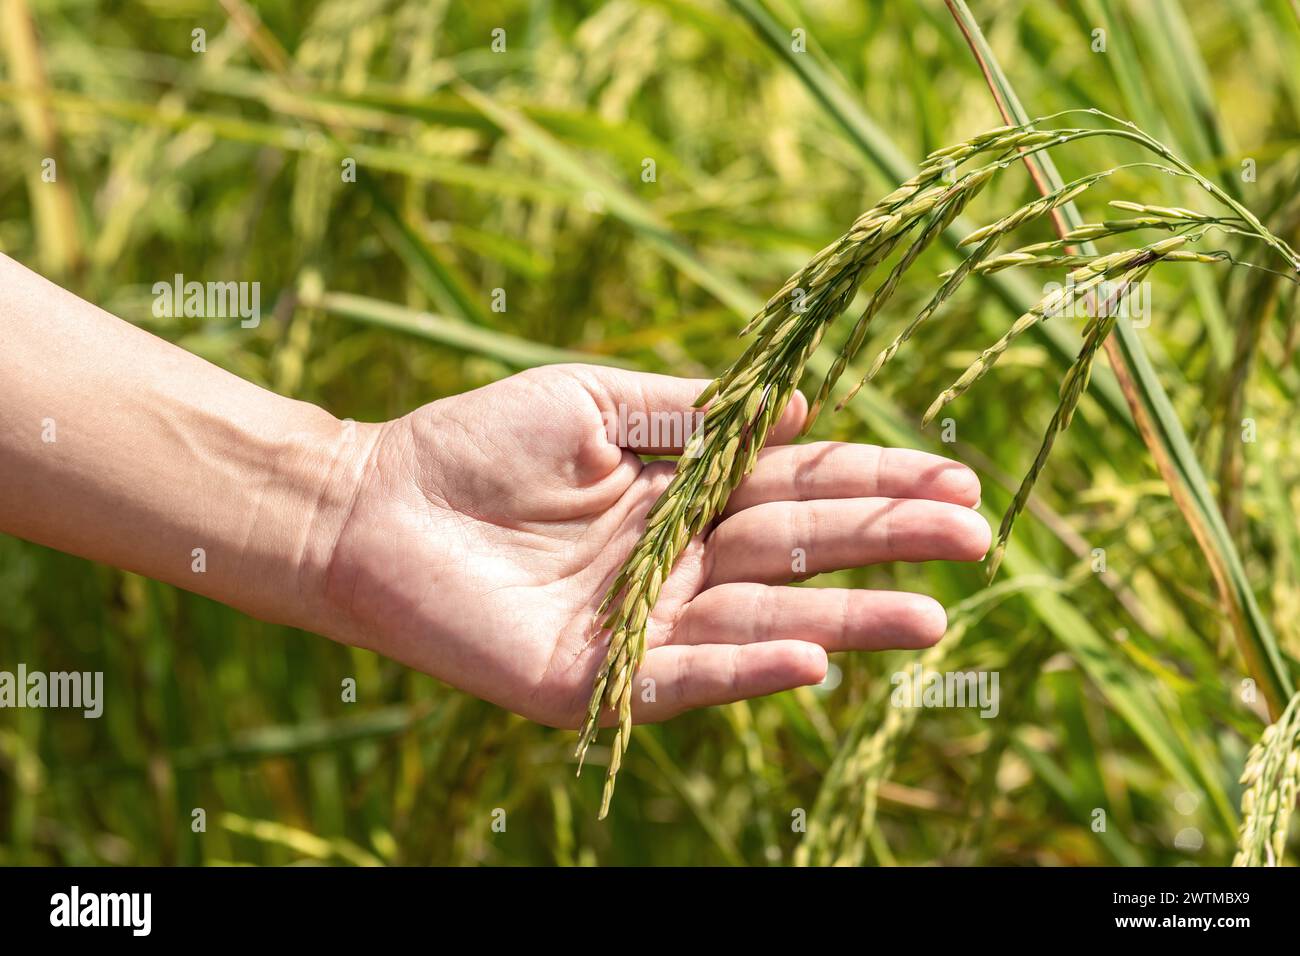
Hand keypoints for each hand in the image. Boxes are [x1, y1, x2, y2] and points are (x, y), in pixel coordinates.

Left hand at [320, 364, 990, 727]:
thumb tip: (799, 411)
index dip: (874, 478)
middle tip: (978, 536)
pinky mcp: (592, 677)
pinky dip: (744, 672)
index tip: (954, 473)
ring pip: (761, 623)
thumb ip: (688, 415)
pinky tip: (813, 660)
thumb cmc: (478, 444)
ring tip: (932, 618)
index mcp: (682, 492)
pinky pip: (680, 677)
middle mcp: (677, 562)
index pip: (797, 485)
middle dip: (888, 542)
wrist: (372, 503)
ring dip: (846, 623)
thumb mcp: (594, 403)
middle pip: (800, 552)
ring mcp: (641, 623)